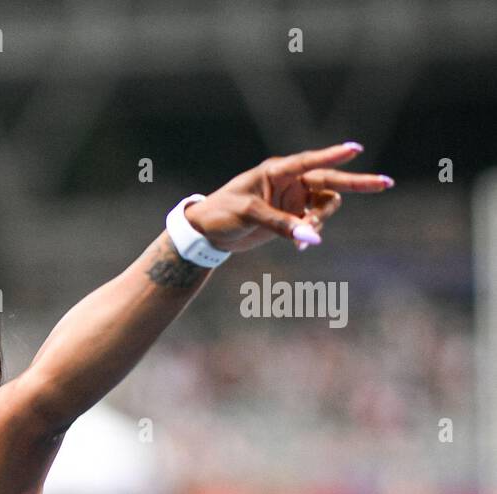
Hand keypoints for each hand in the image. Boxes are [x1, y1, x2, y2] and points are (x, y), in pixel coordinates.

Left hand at [183, 142, 392, 252]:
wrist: (207, 232)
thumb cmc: (222, 214)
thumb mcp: (249, 216)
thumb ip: (281, 226)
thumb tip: (312, 238)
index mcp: (276, 171)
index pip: (309, 161)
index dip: (333, 155)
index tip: (356, 149)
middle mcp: (289, 182)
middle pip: (329, 180)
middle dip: (357, 183)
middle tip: (386, 183)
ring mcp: (292, 199)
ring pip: (324, 204)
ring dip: (322, 219)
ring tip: (307, 236)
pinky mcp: (291, 216)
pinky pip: (312, 222)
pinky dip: (312, 232)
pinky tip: (303, 245)